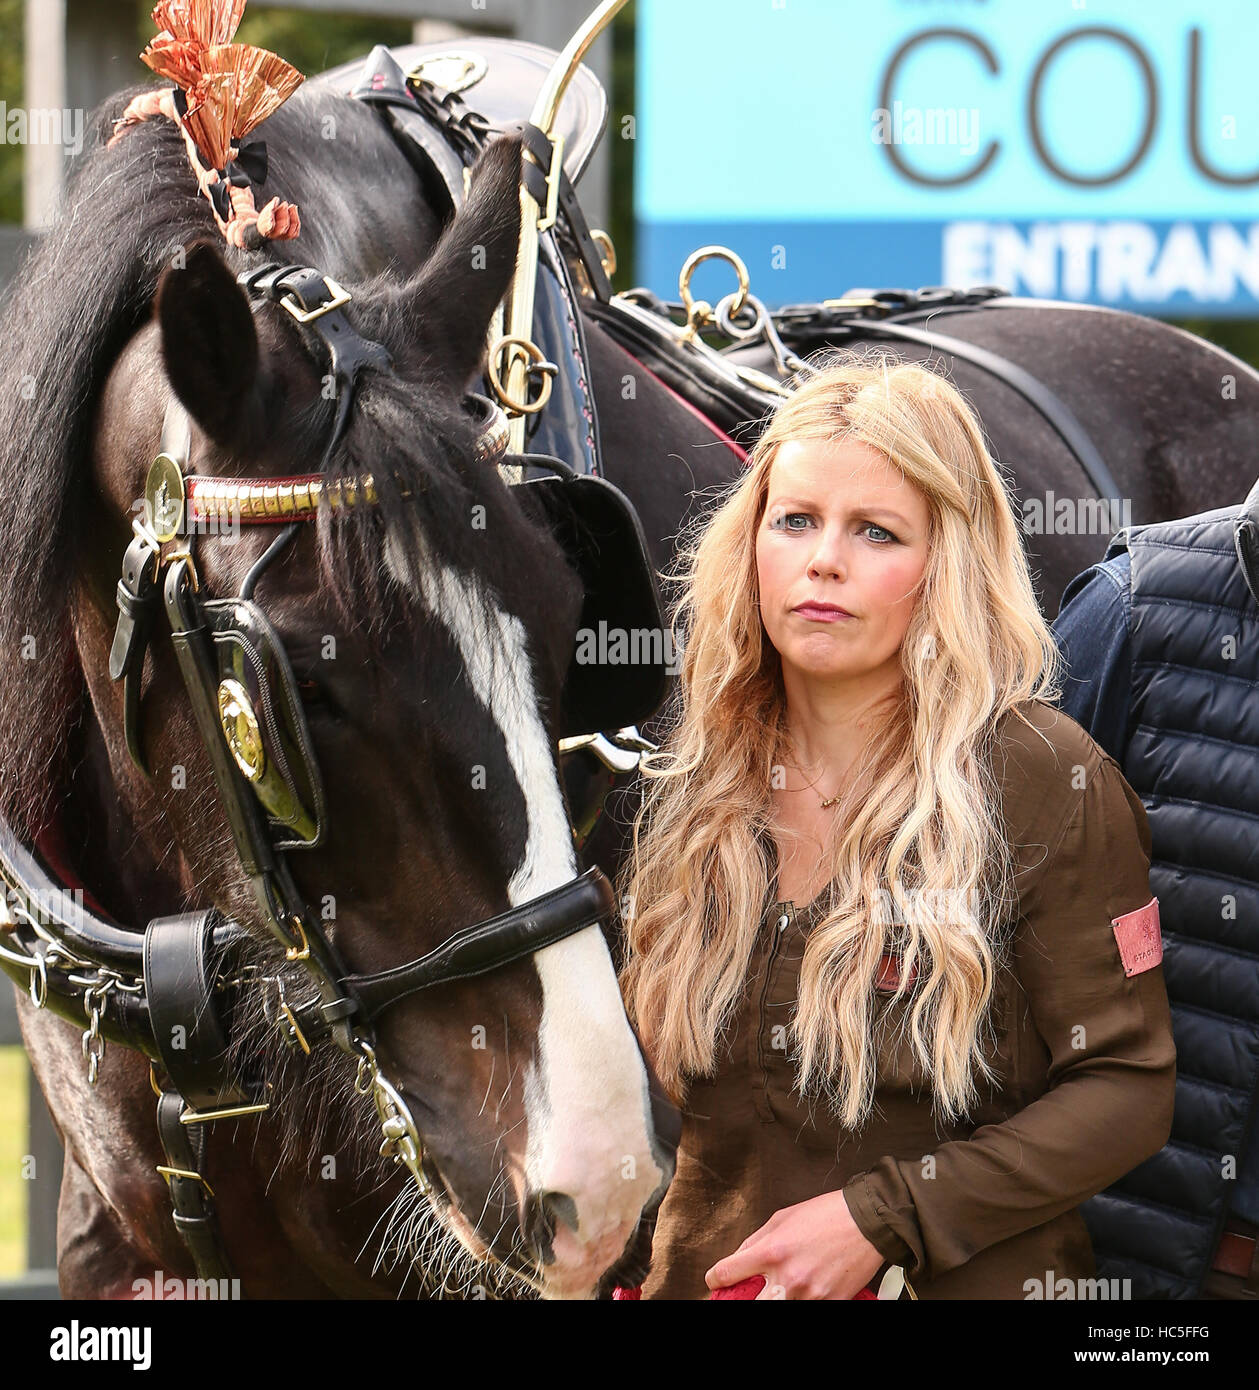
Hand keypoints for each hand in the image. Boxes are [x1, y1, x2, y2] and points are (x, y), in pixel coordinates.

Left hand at [704, 1190, 885, 1299]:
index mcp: (772, 1251)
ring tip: (790, 1281)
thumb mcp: (782, 1218)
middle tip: (752, 1291)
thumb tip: (739, 1257)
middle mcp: (788, 1277)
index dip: (715, 1278)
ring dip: (781, 1297)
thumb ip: (756, 1240)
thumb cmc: (826, 1215)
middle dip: (748, 1299)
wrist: (866, 1222)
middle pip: (753, 1305)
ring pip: (783, 1307)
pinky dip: (807, 1299)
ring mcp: (810, 1294)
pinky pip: (810, 1307)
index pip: (728, 1272)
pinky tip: (810, 1285)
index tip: (715, 1280)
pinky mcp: (830, 1303)